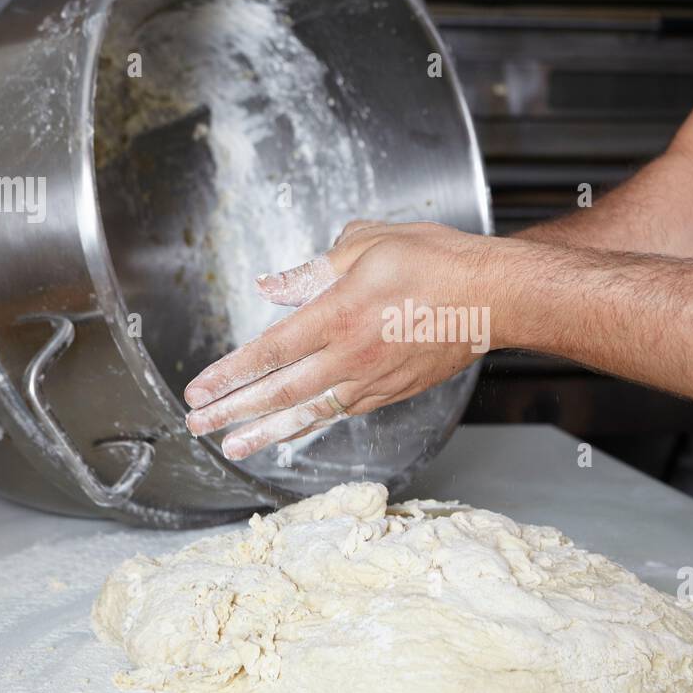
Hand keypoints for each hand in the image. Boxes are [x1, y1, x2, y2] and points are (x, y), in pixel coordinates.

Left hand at [183, 220, 497, 460]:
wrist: (494, 297)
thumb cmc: (436, 261)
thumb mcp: (367, 245)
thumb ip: (312, 270)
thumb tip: (270, 287)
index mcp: (338, 316)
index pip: (268, 353)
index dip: (229, 375)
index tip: (198, 391)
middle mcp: (350, 356)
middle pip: (279, 392)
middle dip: (233, 412)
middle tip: (198, 426)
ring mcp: (372, 380)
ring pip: (309, 413)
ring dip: (266, 432)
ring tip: (234, 447)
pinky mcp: (392, 391)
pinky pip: (341, 412)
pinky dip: (311, 424)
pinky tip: (293, 430)